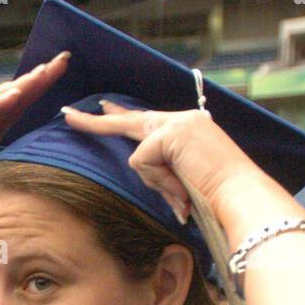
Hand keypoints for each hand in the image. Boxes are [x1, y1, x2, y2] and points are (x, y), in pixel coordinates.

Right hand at [0, 52, 70, 217]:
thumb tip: (35, 176)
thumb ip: (5, 169)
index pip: (20, 105)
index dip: (41, 88)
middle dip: (37, 78)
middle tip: (63, 59)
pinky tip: (13, 96)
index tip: (63, 70)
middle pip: (12, 96)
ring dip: (19, 85)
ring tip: (42, 72)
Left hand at [61, 101, 267, 225]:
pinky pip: (144, 163)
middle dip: (95, 123)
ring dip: (158, 181)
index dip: (120, 116)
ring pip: (139, 155)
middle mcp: (183, 120)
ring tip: (185, 189)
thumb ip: (162, 174)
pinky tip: (182, 182)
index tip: (102, 107)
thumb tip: (143, 170)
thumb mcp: (182, 182)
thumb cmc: (216, 196)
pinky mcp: (171, 133)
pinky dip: (160, 180)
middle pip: (129, 121)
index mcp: (187, 129)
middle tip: (65, 114)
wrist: (238, 194)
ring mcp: (177, 123)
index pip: (146, 119)